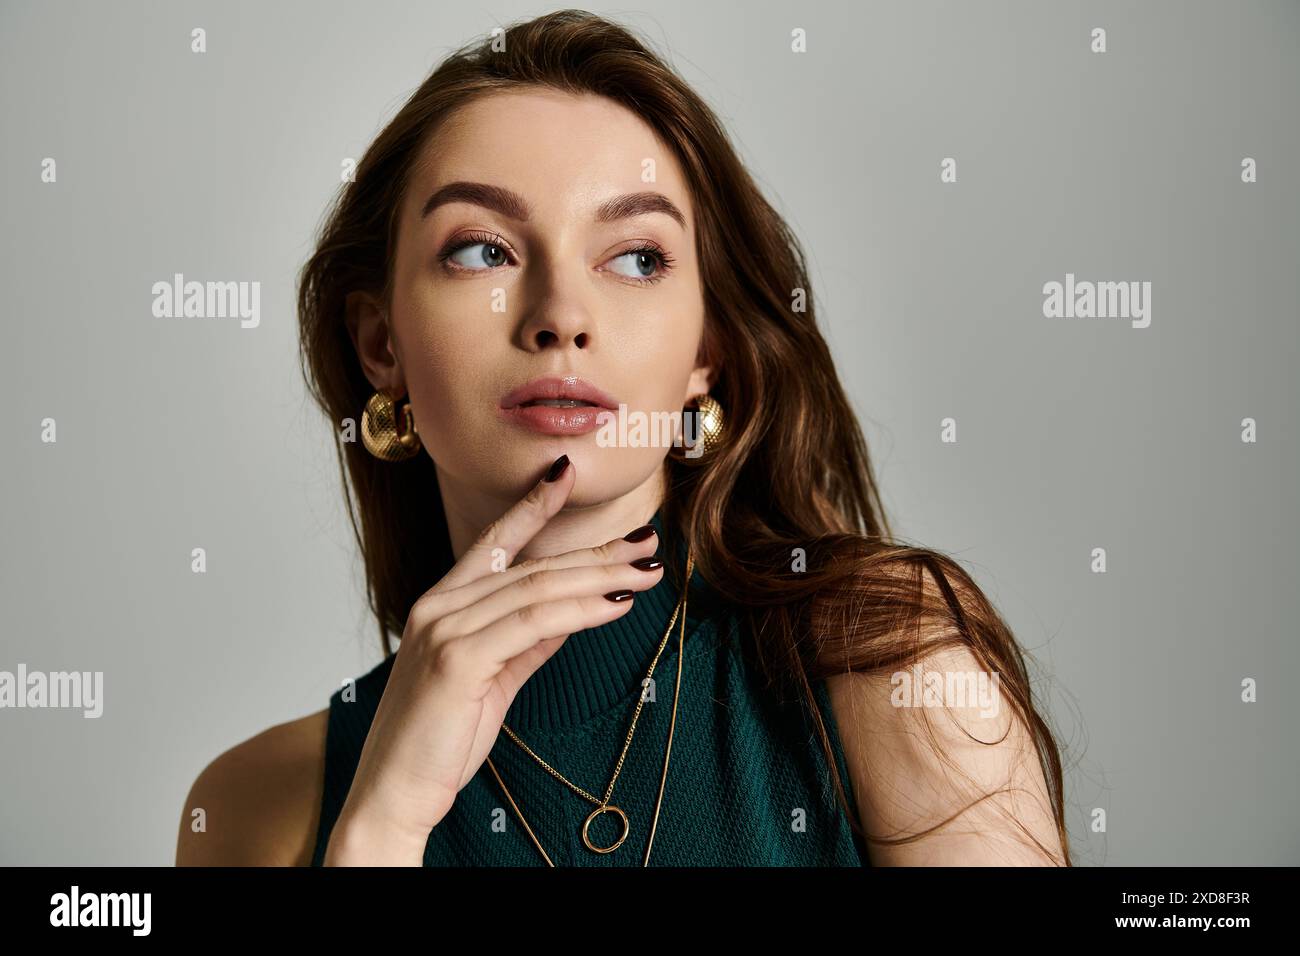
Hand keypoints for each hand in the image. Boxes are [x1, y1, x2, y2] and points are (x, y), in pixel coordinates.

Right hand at [324, 456, 663, 864]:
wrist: (394, 794)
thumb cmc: (438, 741)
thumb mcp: (493, 678)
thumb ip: (527, 640)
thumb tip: (571, 610)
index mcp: (442, 604)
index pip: (495, 542)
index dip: (532, 506)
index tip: (566, 475)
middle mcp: (439, 606)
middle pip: (532, 566)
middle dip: (596, 551)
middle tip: (647, 542)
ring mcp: (444, 628)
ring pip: (537, 588)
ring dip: (600, 577)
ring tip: (646, 571)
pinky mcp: (457, 658)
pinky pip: (533, 623)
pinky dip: (581, 611)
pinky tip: (616, 605)